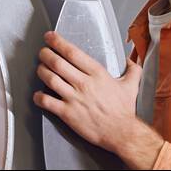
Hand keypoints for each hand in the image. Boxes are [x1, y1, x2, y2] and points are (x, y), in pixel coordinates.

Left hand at [33, 31, 162, 168]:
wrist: (121, 133)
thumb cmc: (124, 111)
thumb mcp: (131, 86)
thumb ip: (132, 71)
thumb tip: (131, 61)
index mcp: (97, 74)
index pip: (73, 53)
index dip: (58, 42)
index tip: (51, 38)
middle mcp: (84, 84)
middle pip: (57, 63)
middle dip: (45, 54)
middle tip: (42, 52)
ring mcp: (74, 98)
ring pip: (50, 79)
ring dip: (41, 71)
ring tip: (40, 68)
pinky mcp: (67, 113)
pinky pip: (47, 102)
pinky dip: (38, 97)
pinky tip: (38, 95)